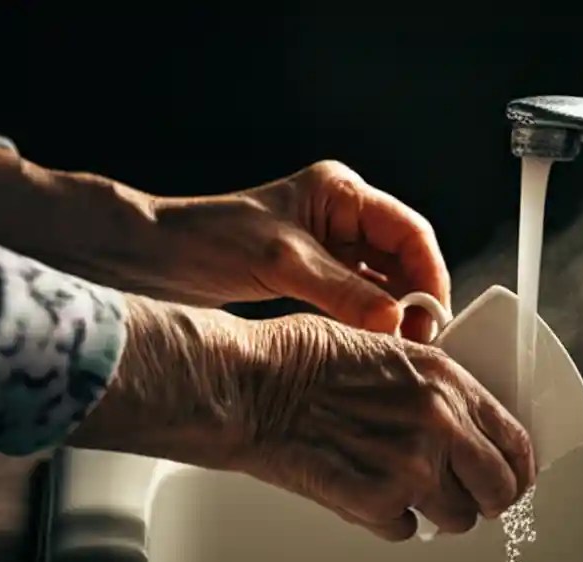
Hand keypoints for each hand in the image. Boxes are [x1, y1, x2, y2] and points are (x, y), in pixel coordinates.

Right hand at [69, 295, 533, 540]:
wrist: (248, 386)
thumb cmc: (302, 359)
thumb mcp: (389, 349)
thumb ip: (434, 389)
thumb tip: (462, 422)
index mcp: (447, 383)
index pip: (516, 442)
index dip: (519, 468)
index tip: (513, 478)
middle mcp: (440, 426)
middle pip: (499, 491)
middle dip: (488, 499)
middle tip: (469, 498)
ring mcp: (410, 470)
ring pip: (457, 519)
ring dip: (437, 511)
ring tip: (404, 488)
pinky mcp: (375, 505)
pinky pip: (405, 531)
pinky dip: (389, 519)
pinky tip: (364, 490)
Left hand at [154, 160, 450, 340]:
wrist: (150, 258)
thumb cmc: (205, 238)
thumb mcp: (282, 263)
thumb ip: (342, 291)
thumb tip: (394, 320)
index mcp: (340, 193)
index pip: (409, 231)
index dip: (429, 272)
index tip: (433, 312)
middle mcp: (341, 218)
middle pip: (402, 259)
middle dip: (415, 298)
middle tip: (420, 339)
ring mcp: (329, 249)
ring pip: (383, 283)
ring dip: (394, 314)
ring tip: (402, 348)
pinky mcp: (313, 278)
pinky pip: (357, 301)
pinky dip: (369, 323)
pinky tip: (374, 345)